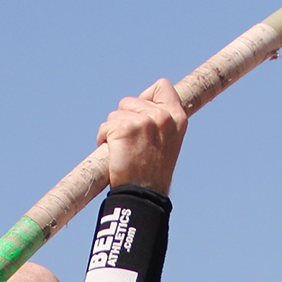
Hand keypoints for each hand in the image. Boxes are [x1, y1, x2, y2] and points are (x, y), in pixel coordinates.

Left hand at [97, 79, 186, 194]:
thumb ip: (160, 120)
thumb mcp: (168, 141)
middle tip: (133, 144)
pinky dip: (104, 139)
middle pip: (130, 100)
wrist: (144, 195)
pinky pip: (105, 126)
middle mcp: (162, 116)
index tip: (142, 114)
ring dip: (114, 131)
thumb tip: (145, 104)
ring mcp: (143, 121)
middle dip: (125, 119)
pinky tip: (115, 154)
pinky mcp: (124, 129)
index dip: (147, 97)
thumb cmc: (153, 172)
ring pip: (115, 114)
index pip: (162, 85)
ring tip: (125, 151)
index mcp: (177, 117)